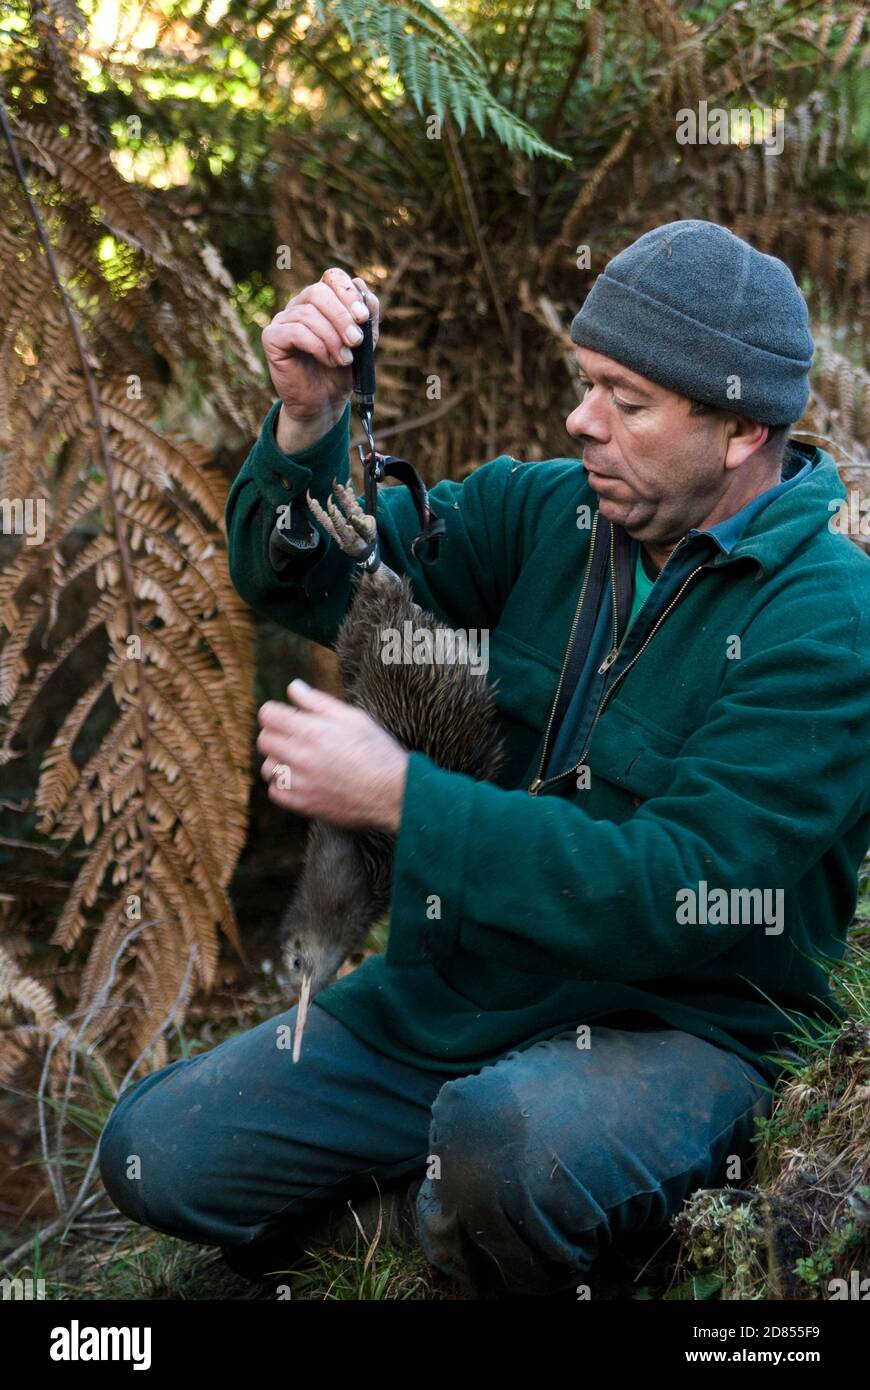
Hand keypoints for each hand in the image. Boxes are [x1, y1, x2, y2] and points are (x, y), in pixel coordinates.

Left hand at [257, 679, 408, 833]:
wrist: (392, 792)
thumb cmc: (377, 751)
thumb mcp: (353, 718)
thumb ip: (318, 702)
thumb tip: (293, 687)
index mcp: (313, 731)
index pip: (268, 715)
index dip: (274, 712)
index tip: (283, 715)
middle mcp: (301, 756)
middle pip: (264, 740)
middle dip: (276, 734)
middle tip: (292, 737)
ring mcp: (300, 782)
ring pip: (268, 768)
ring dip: (279, 761)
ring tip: (298, 760)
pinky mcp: (303, 804)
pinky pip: (275, 792)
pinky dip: (283, 785)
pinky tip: (300, 780)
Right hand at [261, 268, 380, 439]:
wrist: (324, 402)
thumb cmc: (341, 371)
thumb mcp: (364, 342)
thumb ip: (368, 315)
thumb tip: (361, 284)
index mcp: (322, 301)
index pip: (332, 277)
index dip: (348, 292)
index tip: (363, 317)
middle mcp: (299, 305)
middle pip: (318, 291)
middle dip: (341, 317)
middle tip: (356, 342)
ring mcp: (283, 320)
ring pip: (308, 313)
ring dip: (332, 338)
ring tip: (344, 360)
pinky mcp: (272, 338)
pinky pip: (295, 331)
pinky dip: (317, 346)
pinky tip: (328, 361)